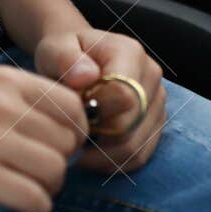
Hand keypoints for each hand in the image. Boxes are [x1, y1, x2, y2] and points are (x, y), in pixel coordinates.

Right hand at [0, 66, 89, 211]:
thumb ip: (20, 97)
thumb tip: (69, 123)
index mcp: (5, 80)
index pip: (72, 105)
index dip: (74, 130)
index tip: (59, 145)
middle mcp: (2, 106)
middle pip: (67, 141)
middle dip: (60, 161)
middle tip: (39, 171)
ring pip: (55, 171)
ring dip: (48, 186)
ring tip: (28, 187)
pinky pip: (34, 197)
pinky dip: (35, 207)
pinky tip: (19, 205)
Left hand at [35, 26, 166, 174]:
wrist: (76, 59)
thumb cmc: (62, 55)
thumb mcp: (54, 48)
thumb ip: (64, 58)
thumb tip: (86, 77)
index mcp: (130, 52)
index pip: (124, 96)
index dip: (95, 115)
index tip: (71, 115)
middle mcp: (151, 75)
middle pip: (131, 126)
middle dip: (96, 139)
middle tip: (69, 135)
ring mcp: (157, 100)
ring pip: (136, 147)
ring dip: (102, 156)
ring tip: (76, 145)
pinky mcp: (155, 123)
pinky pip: (139, 156)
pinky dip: (113, 162)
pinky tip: (89, 154)